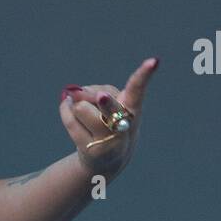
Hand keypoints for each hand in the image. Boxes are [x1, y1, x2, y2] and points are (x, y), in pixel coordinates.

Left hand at [59, 57, 158, 179]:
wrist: (105, 160)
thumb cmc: (108, 121)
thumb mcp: (107, 102)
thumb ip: (94, 92)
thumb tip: (73, 94)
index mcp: (133, 107)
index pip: (138, 88)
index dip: (144, 74)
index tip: (154, 60)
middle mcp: (124, 125)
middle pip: (108, 104)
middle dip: (104, 100)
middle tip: (101, 97)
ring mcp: (108, 141)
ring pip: (82, 108)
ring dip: (77, 105)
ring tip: (82, 112)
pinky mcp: (91, 150)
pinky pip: (69, 120)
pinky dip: (66, 111)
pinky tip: (71, 113)